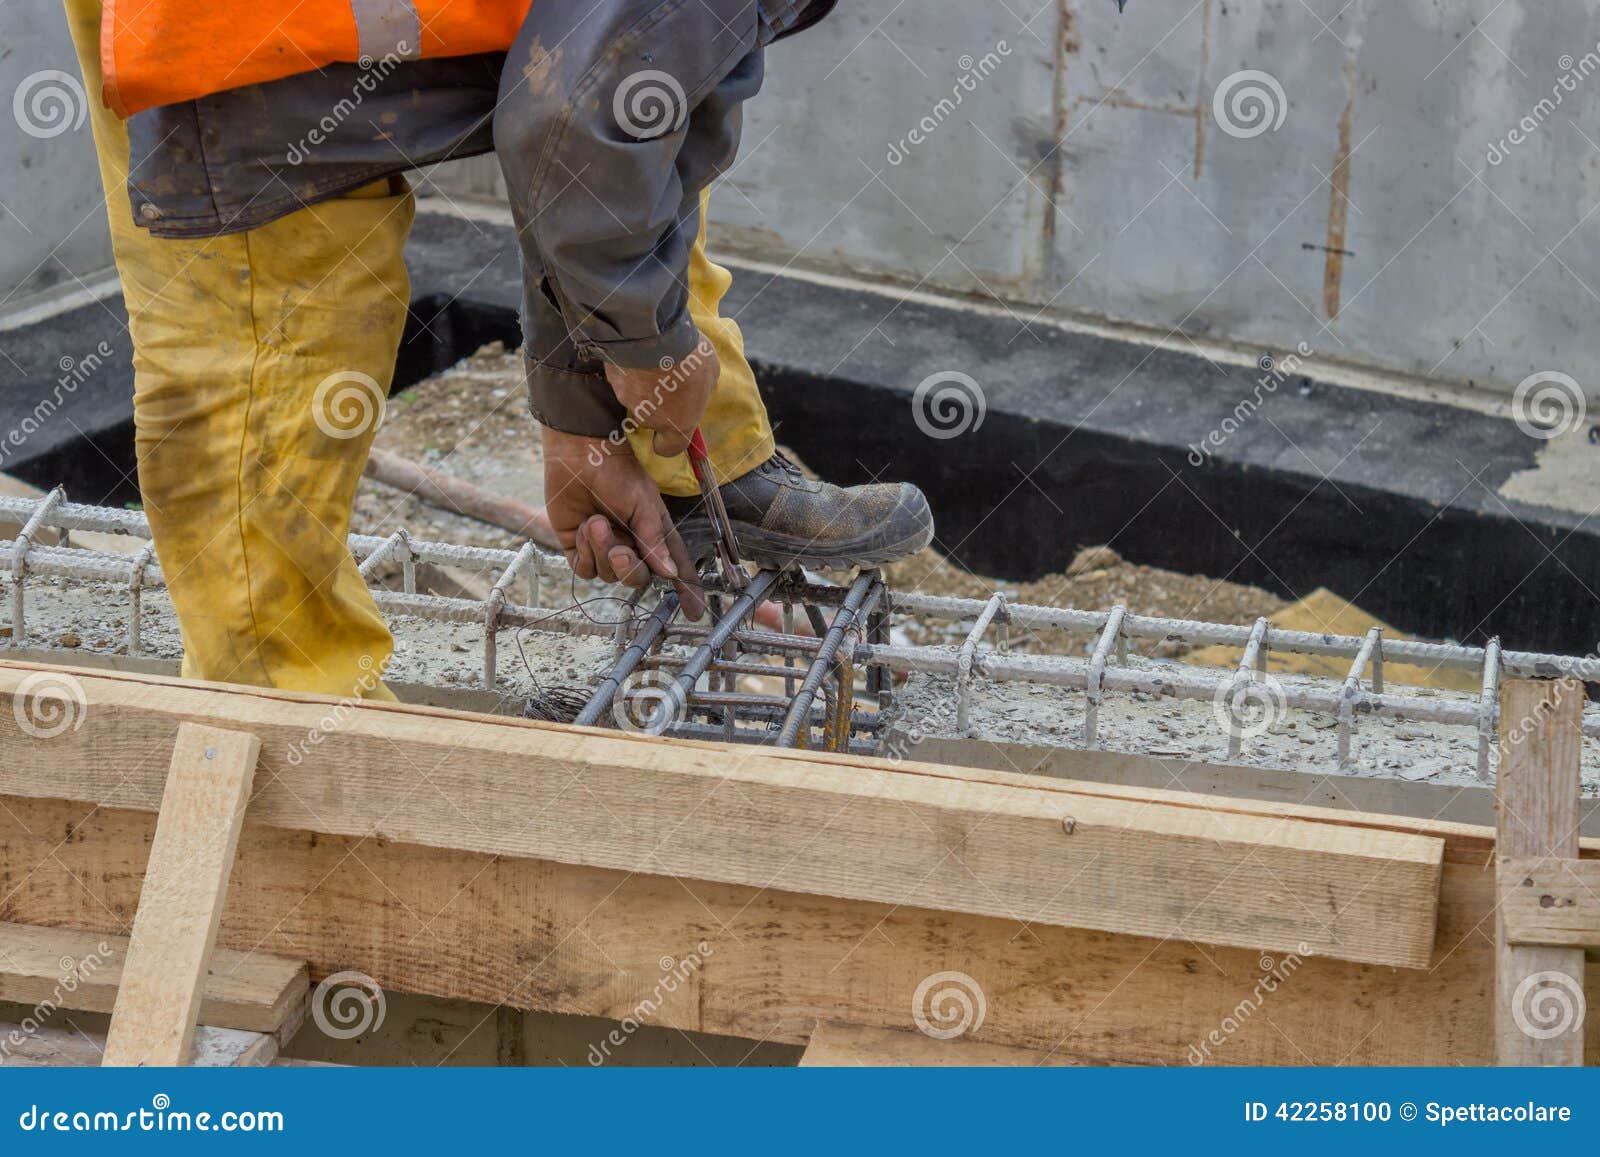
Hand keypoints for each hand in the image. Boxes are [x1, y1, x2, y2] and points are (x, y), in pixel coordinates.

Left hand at [542, 428, 704, 619]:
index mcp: (654, 533)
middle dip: (628, 567)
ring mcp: (605, 546)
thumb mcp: (644, 505)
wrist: (580, 455)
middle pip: (637, 577)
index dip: (686, 589)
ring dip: (602, 551)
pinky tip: (584, 527)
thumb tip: (670, 573)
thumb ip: (654, 541)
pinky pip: (584, 569)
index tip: (695, 611)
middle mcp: (632, 543)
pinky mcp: (578, 546)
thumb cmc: (618, 472)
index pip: (675, 568)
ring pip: (607, 575)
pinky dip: (585, 552)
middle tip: (619, 550)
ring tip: (596, 522)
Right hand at [603, 335, 718, 457]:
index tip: (670, 429)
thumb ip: (702, 390)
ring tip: (653, 360)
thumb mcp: (710, 373)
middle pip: (650, 419)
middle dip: (656, 404)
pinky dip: (630, 370)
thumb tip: (698, 390)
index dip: (668, 441)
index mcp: (678, 423)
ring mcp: (628, 400)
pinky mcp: (612, 381)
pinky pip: (623, 378)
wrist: (654, 333)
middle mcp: (650, 418)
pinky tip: (639, 352)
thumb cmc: (689, 355)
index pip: (668, 449)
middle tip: (666, 379)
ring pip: (636, 397)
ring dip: (643, 384)